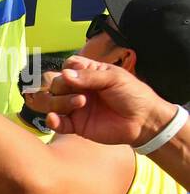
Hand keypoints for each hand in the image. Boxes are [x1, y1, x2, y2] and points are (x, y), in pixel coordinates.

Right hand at [44, 56, 179, 146]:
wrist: (144, 121)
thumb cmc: (133, 94)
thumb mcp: (114, 79)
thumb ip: (89, 76)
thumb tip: (63, 74)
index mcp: (88, 74)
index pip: (66, 68)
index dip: (66, 70)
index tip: (72, 75)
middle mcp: (78, 90)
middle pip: (54, 85)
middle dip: (61, 89)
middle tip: (80, 96)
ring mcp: (75, 108)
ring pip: (51, 103)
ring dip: (57, 103)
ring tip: (78, 104)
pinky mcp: (76, 125)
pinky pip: (57, 123)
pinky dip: (51, 121)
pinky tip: (54, 119)